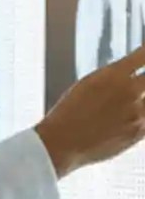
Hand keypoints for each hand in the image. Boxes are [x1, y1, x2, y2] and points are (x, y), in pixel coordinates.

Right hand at [36, 43, 144, 177]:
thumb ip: (115, 77)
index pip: (144, 56)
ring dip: (141, 103)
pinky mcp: (139, 133)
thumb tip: (134, 74)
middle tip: (137, 85)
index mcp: (114, 75)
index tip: (144, 56)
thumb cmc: (69, 113)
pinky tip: (124, 122)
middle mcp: (130, 91)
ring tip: (123, 107)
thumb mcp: (88, 84)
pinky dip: (141, 119)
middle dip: (143, 82)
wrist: (62, 142)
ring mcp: (138, 113)